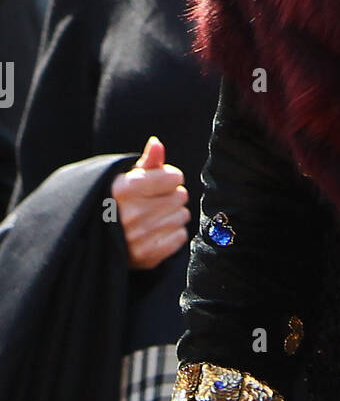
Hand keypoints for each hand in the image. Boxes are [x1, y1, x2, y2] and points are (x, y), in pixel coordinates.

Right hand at [111, 136, 189, 269]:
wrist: (94, 241)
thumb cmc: (116, 202)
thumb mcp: (126, 178)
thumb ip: (147, 161)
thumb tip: (157, 143)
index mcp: (125, 190)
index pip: (174, 177)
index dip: (169, 178)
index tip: (158, 183)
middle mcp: (131, 214)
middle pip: (181, 196)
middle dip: (172, 196)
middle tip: (155, 201)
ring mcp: (138, 238)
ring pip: (183, 216)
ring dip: (173, 215)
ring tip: (154, 217)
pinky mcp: (146, 257)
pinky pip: (180, 237)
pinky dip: (173, 234)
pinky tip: (157, 232)